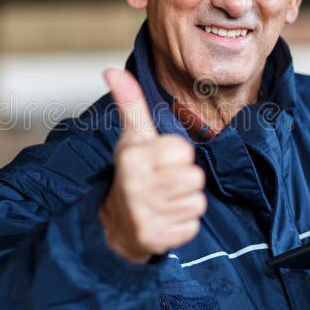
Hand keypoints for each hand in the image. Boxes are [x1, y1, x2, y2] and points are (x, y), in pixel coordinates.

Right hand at [98, 68, 206, 262]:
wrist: (116, 224)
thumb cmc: (132, 172)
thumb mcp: (132, 137)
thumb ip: (129, 103)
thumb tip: (111, 70)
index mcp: (133, 158)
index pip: (183, 150)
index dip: (176, 155)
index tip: (159, 161)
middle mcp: (137, 186)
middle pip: (195, 177)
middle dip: (184, 180)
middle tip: (163, 183)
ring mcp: (146, 215)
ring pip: (197, 201)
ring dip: (185, 202)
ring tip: (164, 200)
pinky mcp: (157, 239)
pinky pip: (192, 226)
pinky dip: (183, 224)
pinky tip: (165, 219)